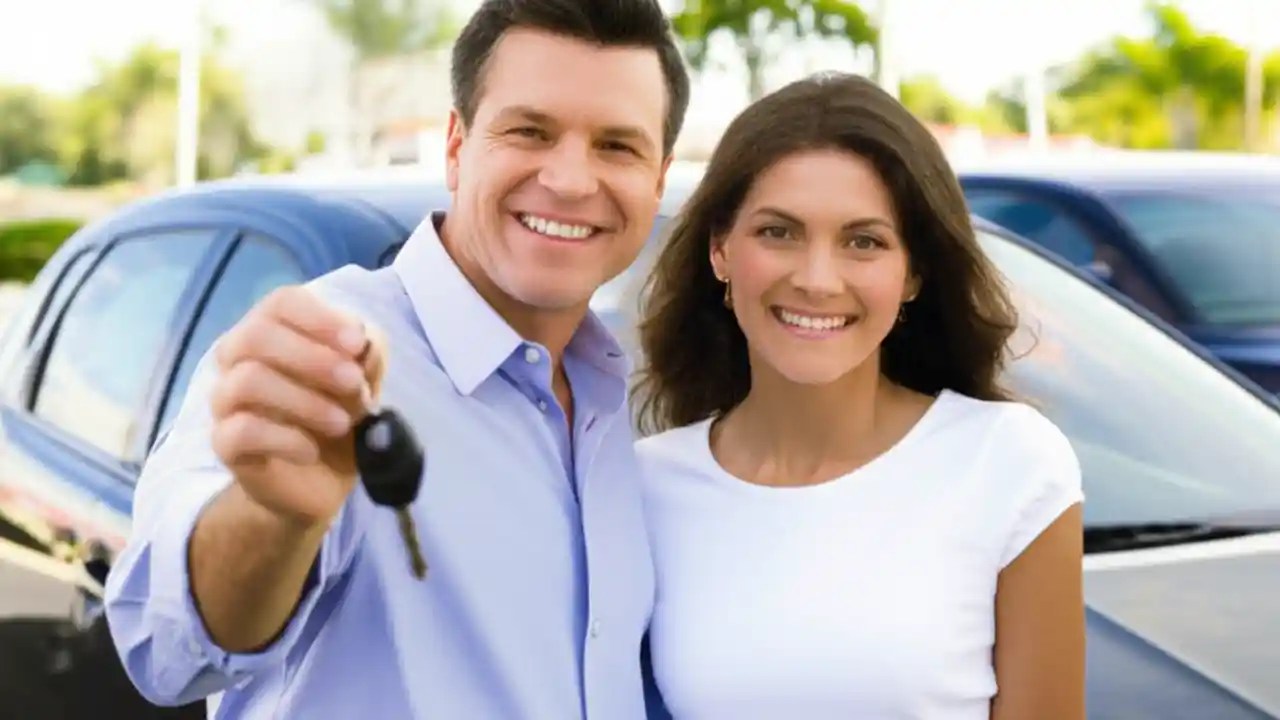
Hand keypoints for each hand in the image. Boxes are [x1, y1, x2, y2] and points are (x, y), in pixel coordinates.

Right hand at [210, 285, 386, 526]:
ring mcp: (227, 400)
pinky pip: (240, 430)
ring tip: (341, 424)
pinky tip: (310, 452)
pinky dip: (284, 439)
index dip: (320, 317)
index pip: (281, 302)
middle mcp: (240, 358)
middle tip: (353, 383)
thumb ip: (367, 359)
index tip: (357, 343)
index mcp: (274, 331)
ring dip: (304, 400)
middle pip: (256, 335)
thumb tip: (365, 343)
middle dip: (312, 356)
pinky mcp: (224, 443)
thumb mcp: (365, 385)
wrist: (320, 483)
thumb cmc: (337, 417)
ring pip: (247, 381)